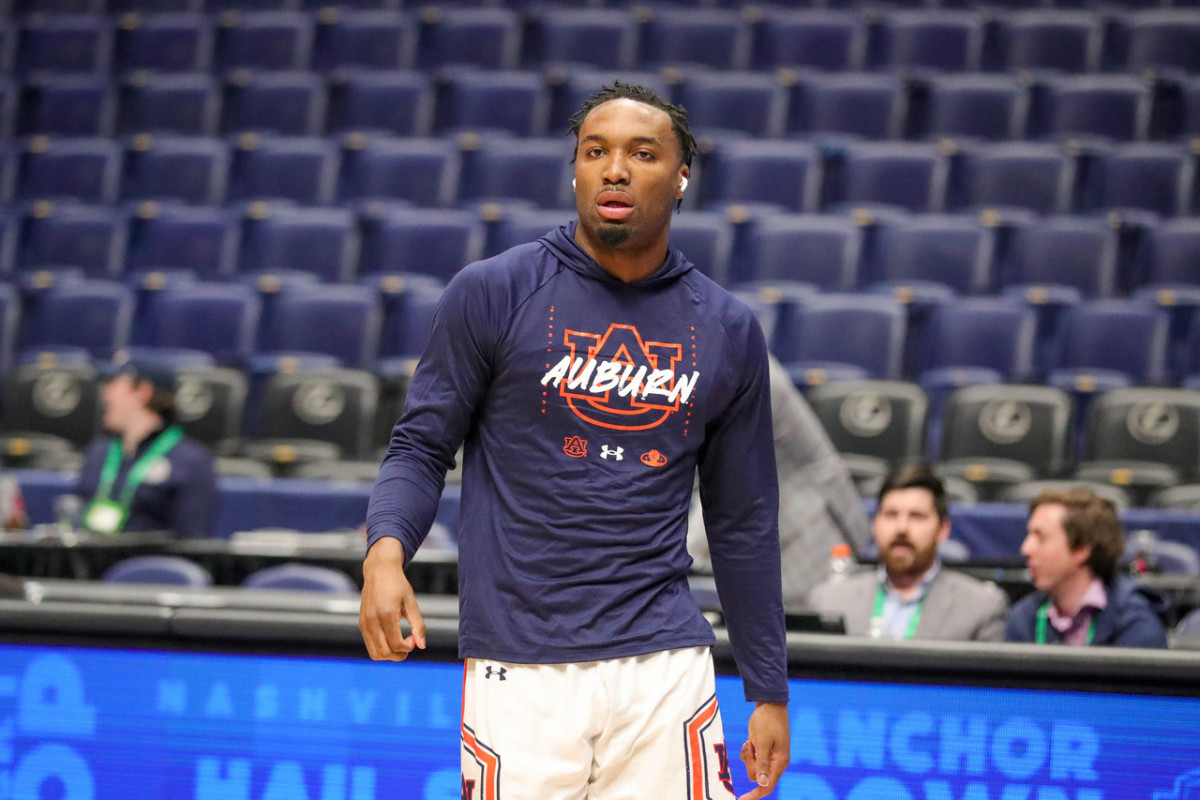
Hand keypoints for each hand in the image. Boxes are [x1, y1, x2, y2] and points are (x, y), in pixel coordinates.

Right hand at [358, 537, 425, 660]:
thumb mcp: (411, 602)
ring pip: (375, 654)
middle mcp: (372, 620)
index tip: (414, 638)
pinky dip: (382, 648)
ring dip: (390, 654)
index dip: (408, 647)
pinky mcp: (362, 623)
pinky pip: (370, 645)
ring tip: (401, 643)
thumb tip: (422, 646)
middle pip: (384, 653)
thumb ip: (417, 624)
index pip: (396, 644)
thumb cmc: (398, 584)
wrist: (379, 570)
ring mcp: (365, 623)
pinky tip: (392, 637)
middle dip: (399, 655)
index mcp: (386, 614)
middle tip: (409, 644)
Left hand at [738, 701, 788, 799]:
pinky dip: (748, 750)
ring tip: (750, 741)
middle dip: (749, 763)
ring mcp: (770, 755)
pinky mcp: (763, 749)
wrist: (769, 704)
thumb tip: (763, 784)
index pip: (767, 786)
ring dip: (748, 755)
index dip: (755, 795)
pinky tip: (749, 739)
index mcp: (779, 762)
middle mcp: (776, 762)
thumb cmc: (767, 722)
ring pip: (753, 766)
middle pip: (757, 775)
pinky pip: (751, 757)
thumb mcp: (762, 743)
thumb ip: (762, 764)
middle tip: (750, 747)